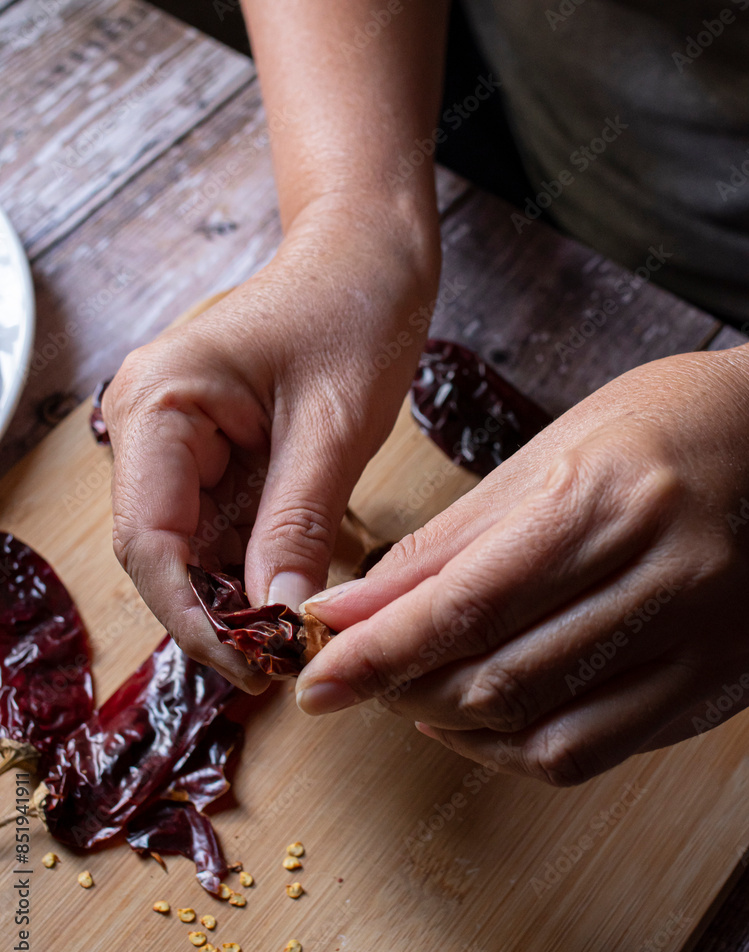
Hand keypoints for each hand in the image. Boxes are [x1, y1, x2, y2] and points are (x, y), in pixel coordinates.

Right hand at [102, 196, 439, 691]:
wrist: (366, 256)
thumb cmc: (353, 310)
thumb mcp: (334, 427)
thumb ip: (298, 524)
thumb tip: (278, 618)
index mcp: (160, 403)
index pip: (149, 539)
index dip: (193, 617)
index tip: (251, 667)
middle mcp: (150, 426)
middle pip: (162, 553)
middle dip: (218, 615)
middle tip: (282, 665)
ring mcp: (177, 442)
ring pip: (192, 551)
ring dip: (238, 598)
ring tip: (295, 639)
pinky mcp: (212, 455)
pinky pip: (222, 530)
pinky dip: (256, 568)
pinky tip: (295, 593)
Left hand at [295, 345, 748, 783]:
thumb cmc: (659, 426)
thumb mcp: (545, 458)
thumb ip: (447, 544)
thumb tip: (354, 605)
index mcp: (602, 501)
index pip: (465, 604)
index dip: (378, 653)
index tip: (315, 680)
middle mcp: (657, 578)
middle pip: (498, 678)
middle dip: (404, 690)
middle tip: (357, 676)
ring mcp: (696, 642)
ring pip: (541, 731)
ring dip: (453, 726)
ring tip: (411, 693)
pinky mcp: (711, 687)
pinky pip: (593, 753)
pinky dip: (515, 749)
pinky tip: (480, 719)